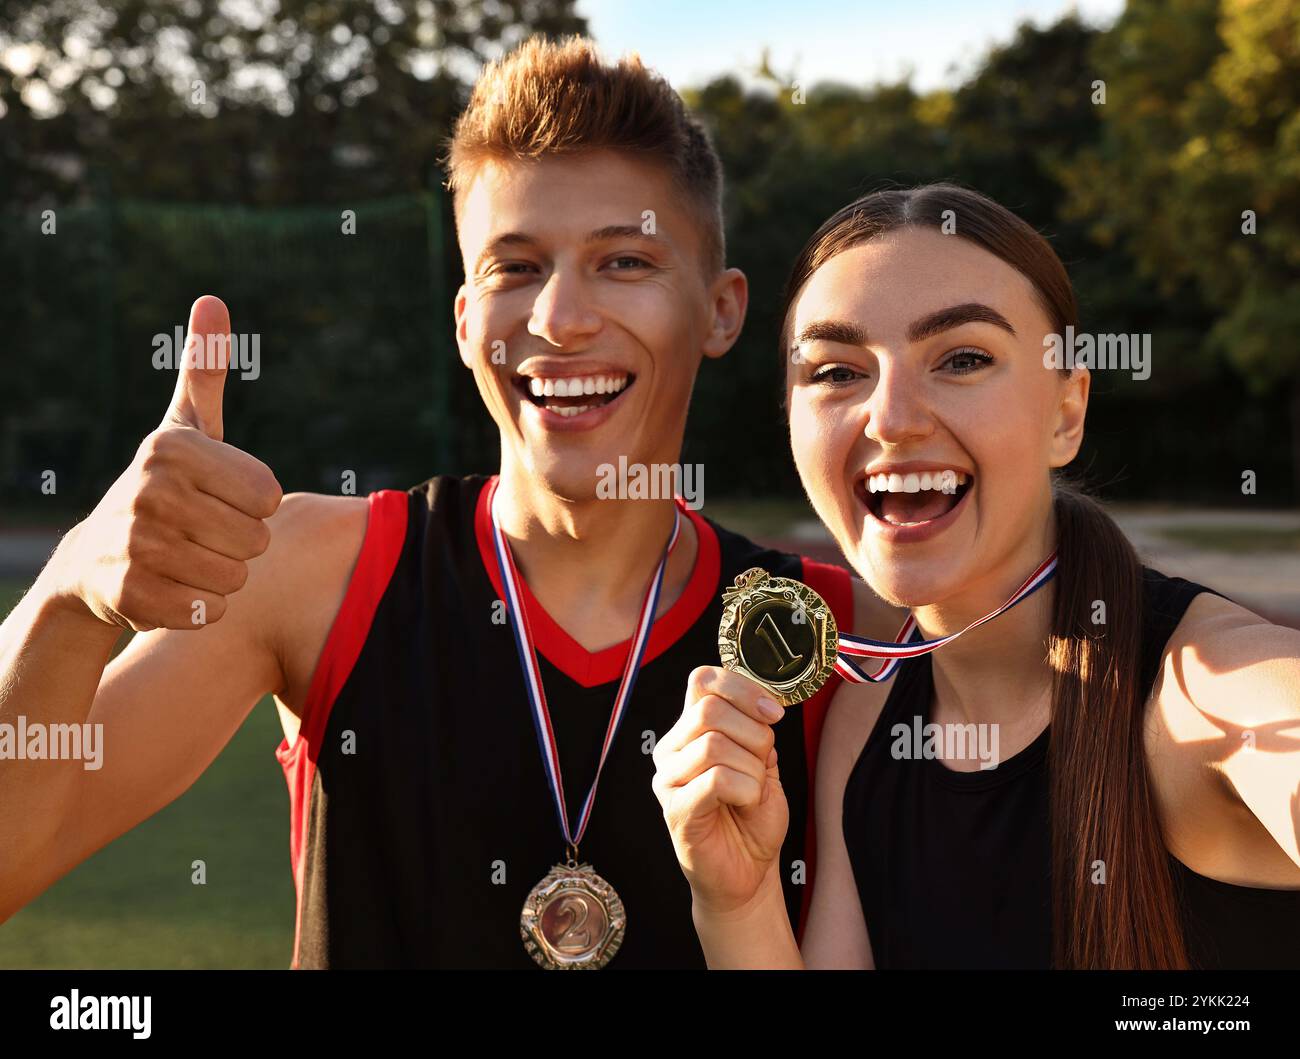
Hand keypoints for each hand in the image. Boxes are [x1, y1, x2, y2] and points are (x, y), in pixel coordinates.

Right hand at [58, 295, 281, 631]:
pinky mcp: (133, 595)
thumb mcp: (185, 429)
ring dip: (222, 576)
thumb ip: (204, 371)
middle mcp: (150, 491)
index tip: (218, 497)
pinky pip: (211, 610)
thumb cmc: (162, 487)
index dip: (254, 505)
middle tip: (201, 533)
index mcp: (173, 449)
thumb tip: (213, 300)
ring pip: (237, 577)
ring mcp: (137, 544)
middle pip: (257, 539)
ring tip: (187, 559)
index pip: (269, 495)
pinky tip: (172, 588)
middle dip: (239, 544)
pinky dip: (201, 607)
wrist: (94, 561)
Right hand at [652, 665, 789, 915]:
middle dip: (754, 734)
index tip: (773, 713)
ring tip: (753, 791)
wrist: (748, 871)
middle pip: (710, 709)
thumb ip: (757, 729)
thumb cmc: (752, 817)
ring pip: (714, 744)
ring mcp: (669, 779)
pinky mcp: (675, 809)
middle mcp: (672, 748)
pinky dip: (746, 790)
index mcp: (691, 729)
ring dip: (752, 768)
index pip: (703, 679)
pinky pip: (716, 779)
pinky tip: (745, 804)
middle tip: (764, 763)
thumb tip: (764, 703)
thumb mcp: (763, 763)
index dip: (743, 688)